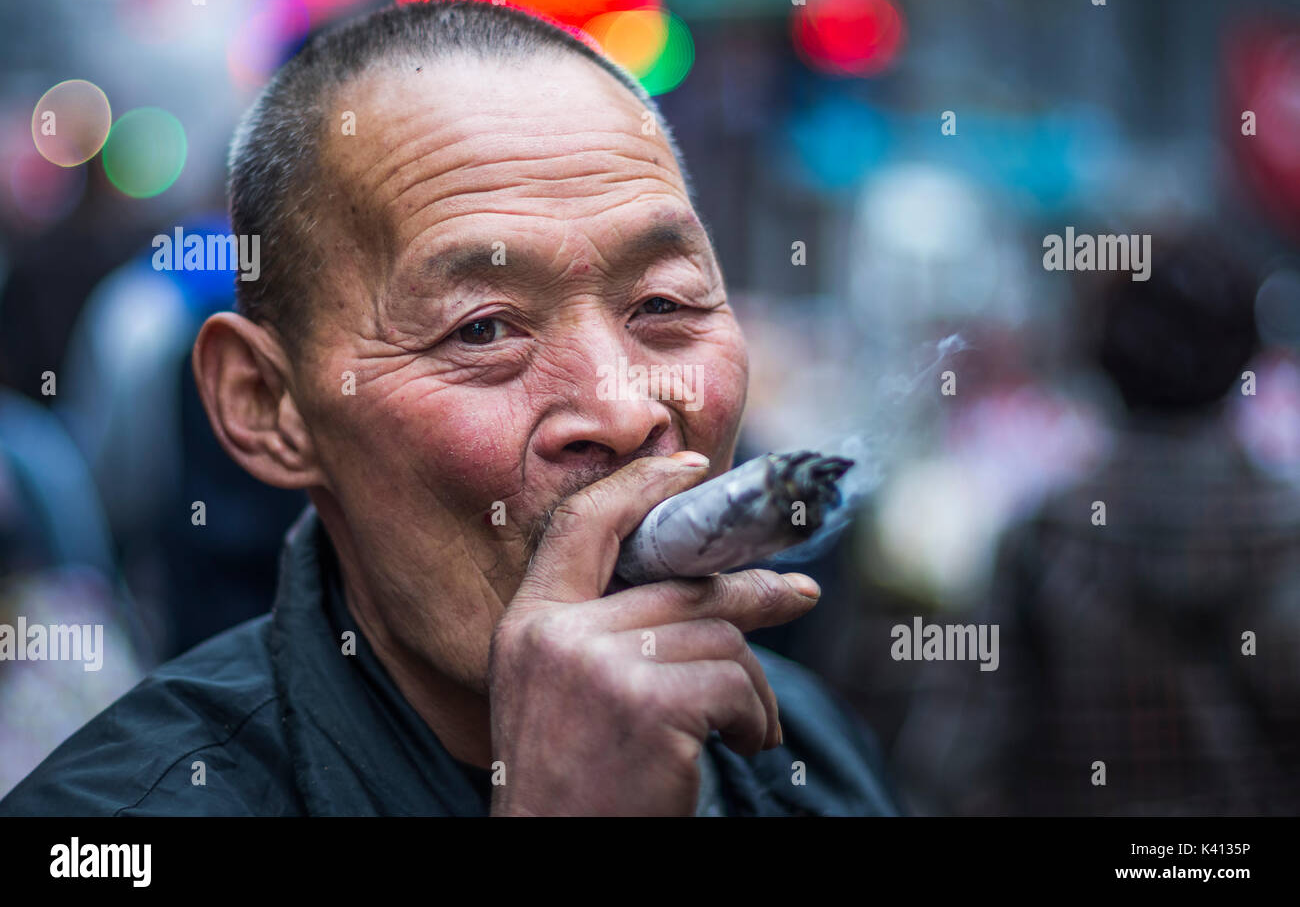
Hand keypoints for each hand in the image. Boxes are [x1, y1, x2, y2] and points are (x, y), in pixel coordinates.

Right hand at [487, 451, 821, 815]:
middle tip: (798, 595)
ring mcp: (600, 666)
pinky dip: (756, 718)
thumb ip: (606, 629)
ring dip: (751, 686)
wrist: (557, 856)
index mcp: (528, 623)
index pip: (584, 524)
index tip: (690, 469)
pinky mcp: (648, 704)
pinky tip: (743, 747)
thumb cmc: (575, 779)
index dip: (640, 487)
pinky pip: (734, 682)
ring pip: (717, 635)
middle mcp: (556, 634)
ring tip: (750, 729)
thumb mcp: (564, 690)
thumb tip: (705, 585)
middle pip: (679, 584)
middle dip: (749, 593)